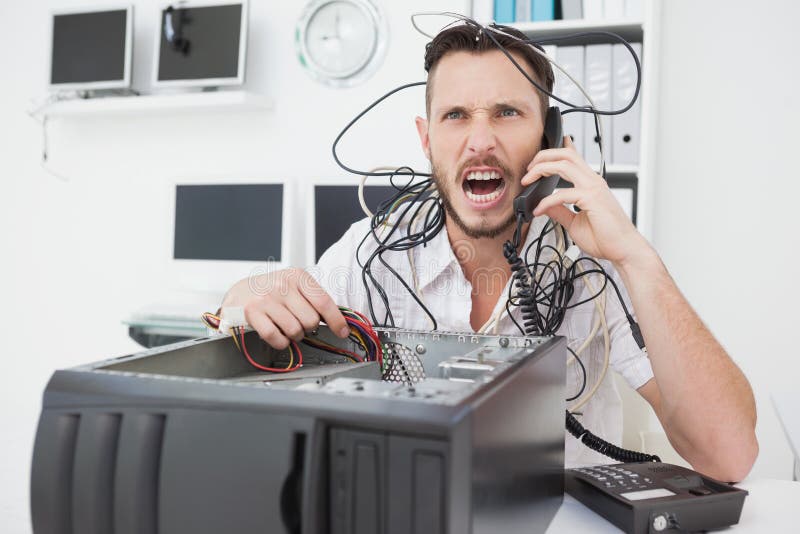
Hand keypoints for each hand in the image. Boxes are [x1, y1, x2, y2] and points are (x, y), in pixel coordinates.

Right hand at [224, 267, 349, 349]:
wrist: (239, 292)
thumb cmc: (271, 291)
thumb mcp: (294, 286)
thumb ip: (314, 300)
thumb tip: (337, 320)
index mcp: (297, 277)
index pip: (324, 302)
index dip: (336, 321)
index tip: (343, 332)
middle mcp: (282, 285)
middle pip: (311, 320)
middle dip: (308, 328)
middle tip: (299, 324)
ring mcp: (266, 299)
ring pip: (295, 330)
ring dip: (294, 336)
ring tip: (287, 328)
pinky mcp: (252, 313)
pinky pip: (275, 337)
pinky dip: (280, 342)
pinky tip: (279, 336)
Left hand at [521, 136, 650, 265]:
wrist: (623, 250)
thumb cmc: (606, 238)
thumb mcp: (574, 222)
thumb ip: (559, 211)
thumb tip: (544, 204)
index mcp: (591, 185)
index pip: (575, 158)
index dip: (564, 145)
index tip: (554, 140)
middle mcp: (593, 182)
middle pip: (566, 154)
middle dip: (543, 156)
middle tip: (529, 169)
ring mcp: (593, 188)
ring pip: (564, 164)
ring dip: (541, 168)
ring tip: (528, 180)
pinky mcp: (592, 198)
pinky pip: (562, 193)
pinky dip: (546, 201)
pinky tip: (538, 210)